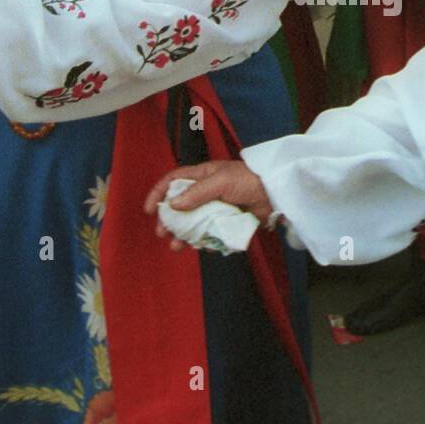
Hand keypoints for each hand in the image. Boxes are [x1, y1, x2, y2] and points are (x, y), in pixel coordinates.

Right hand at [144, 160, 274, 248]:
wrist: (275, 194)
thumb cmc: (248, 180)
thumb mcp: (220, 181)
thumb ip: (197, 193)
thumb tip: (173, 204)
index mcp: (202, 176)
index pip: (173, 181)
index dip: (158, 193)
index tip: (149, 210)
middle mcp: (205, 192)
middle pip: (179, 206)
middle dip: (168, 220)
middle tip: (162, 233)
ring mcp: (215, 208)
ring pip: (192, 223)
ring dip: (182, 235)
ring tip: (177, 247)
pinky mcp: (225, 222)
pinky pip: (209, 233)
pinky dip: (203, 241)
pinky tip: (202, 247)